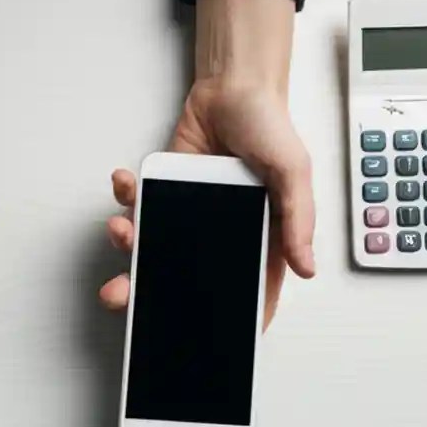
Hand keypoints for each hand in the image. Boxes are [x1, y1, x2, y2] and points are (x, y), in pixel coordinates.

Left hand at [98, 0, 315, 327]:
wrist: (234, 85)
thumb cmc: (270, 125)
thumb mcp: (293, 172)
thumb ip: (298, 221)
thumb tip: (306, 268)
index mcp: (258, 238)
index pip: (245, 291)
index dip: (226, 320)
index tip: (200, 340)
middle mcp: (219, 233)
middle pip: (183, 277)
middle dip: (149, 292)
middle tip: (124, 298)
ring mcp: (187, 215)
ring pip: (151, 246)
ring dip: (127, 245)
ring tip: (120, 232)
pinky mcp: (163, 190)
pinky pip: (137, 203)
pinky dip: (123, 197)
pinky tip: (122, 184)